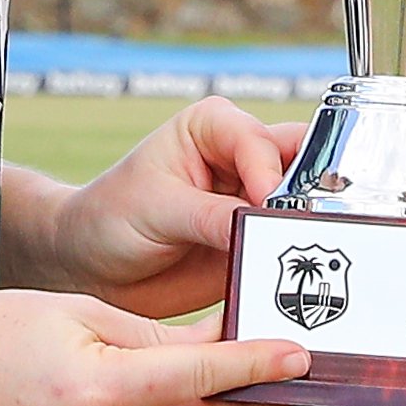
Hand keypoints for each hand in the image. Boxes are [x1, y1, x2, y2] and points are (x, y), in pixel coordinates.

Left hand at [34, 95, 292, 316]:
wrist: (94, 268)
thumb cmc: (111, 217)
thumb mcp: (156, 209)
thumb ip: (211, 216)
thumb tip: (261, 227)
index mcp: (215, 127)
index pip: (260, 140)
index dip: (268, 174)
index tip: (266, 206)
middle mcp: (243, 159)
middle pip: (302, 163)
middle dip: (311, 192)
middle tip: (309, 225)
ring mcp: (255, 202)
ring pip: (307, 206)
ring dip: (309, 230)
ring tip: (304, 253)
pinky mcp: (259, 242)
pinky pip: (292, 250)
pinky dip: (297, 262)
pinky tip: (295, 278)